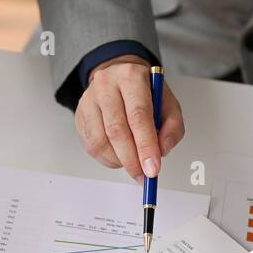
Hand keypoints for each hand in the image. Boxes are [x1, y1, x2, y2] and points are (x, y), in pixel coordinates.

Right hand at [76, 55, 184, 180]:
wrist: (117, 76)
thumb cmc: (144, 92)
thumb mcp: (168, 103)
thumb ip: (172, 127)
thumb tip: (161, 150)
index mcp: (131, 77)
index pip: (138, 116)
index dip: (146, 146)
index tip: (153, 169)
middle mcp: (106, 85)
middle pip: (117, 130)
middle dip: (132, 160)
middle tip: (143, 176)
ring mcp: (89, 100)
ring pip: (100, 141)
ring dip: (119, 161)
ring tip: (133, 163)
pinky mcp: (79, 115)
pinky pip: (91, 146)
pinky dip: (107, 159)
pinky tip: (119, 156)